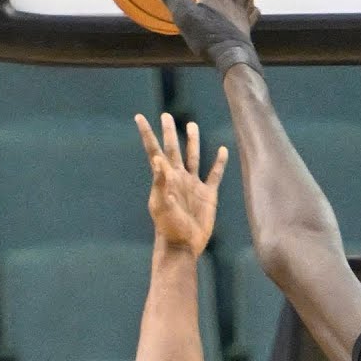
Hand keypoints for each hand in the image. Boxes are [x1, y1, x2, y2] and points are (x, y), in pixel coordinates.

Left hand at [136, 113, 227, 255]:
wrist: (184, 244)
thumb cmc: (168, 227)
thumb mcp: (161, 205)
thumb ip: (160, 183)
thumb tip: (158, 160)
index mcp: (165, 178)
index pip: (154, 151)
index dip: (147, 134)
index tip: (139, 117)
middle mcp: (178, 177)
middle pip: (174, 149)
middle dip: (170, 132)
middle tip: (166, 115)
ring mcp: (193, 185)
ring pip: (193, 157)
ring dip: (193, 141)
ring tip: (192, 125)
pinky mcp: (208, 194)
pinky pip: (214, 174)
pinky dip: (219, 162)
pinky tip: (222, 151)